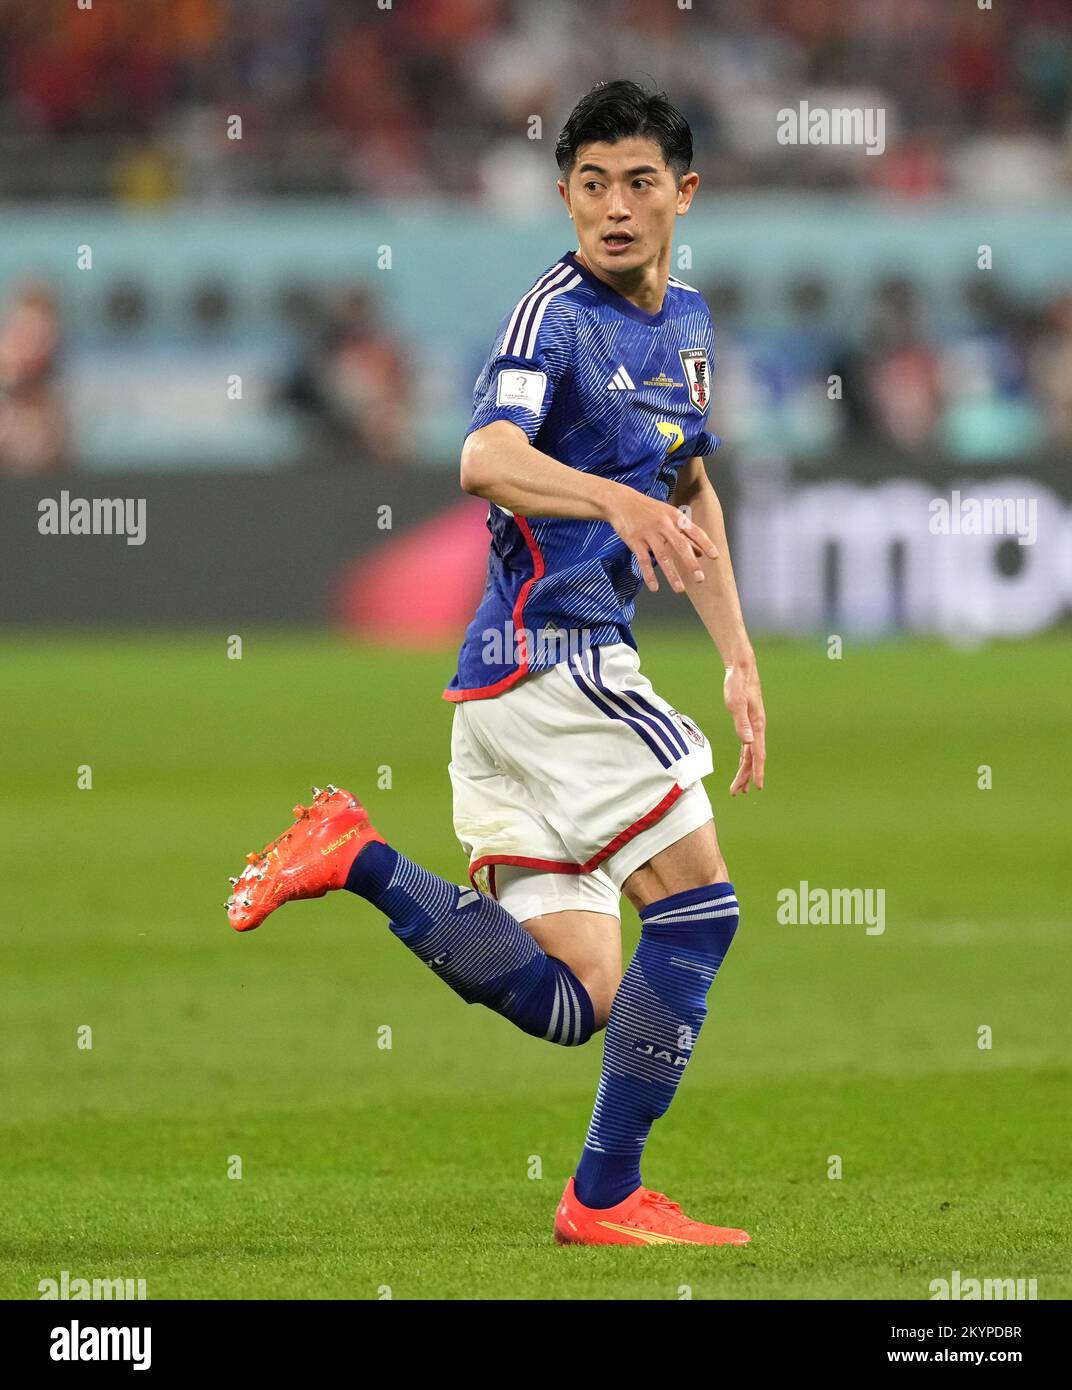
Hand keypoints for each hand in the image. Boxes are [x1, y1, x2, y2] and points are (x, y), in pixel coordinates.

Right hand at [606, 491, 717, 593]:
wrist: (621, 501)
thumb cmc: (649, 510)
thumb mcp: (669, 517)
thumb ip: (685, 535)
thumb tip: (701, 553)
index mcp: (675, 517)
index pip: (694, 531)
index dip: (705, 544)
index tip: (715, 556)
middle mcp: (663, 524)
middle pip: (680, 545)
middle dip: (691, 563)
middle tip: (700, 578)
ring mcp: (648, 533)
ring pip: (663, 556)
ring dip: (672, 574)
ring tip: (680, 590)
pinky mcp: (634, 540)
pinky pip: (644, 560)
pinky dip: (649, 575)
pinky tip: (654, 588)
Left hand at [724, 659, 765, 794]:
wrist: (741, 669)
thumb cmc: (737, 684)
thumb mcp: (736, 703)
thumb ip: (741, 722)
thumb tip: (748, 742)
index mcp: (757, 725)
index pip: (758, 754)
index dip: (757, 771)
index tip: (758, 787)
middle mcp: (757, 728)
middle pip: (753, 758)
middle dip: (746, 777)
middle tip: (737, 793)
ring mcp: (753, 726)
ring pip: (750, 754)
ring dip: (745, 771)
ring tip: (740, 787)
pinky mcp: (747, 722)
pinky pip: (747, 747)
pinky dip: (744, 758)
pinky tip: (742, 765)